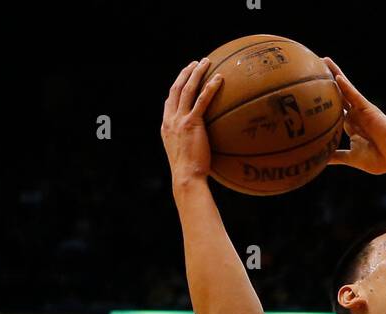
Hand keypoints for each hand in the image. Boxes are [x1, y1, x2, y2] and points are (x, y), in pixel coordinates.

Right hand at [161, 58, 223, 185]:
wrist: (186, 178)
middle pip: (176, 89)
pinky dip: (210, 87)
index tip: (184, 78)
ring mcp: (179, 120)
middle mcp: (170, 120)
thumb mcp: (183, 155)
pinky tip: (219, 78)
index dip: (177, 86)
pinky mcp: (192, 123)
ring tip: (206, 62)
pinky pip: (202, 100)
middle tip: (196, 63)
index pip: (169, 101)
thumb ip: (188, 143)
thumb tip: (201, 145)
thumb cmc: (188, 173)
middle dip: (185, 73)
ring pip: (187, 89)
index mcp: (166, 126)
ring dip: (196, 73)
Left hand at [324, 59, 385, 174]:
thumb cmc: (377, 160)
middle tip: (314, 69)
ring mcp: (361, 110)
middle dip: (328, 82)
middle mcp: (355, 115)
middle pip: (338, 95)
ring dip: (335, 74)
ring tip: (323, 60)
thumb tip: (320, 160)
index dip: (325, 102)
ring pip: (345, 89)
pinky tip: (337, 77)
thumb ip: (336, 156)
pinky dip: (346, 87)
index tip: (311, 96)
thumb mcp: (351, 158)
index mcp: (352, 126)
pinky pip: (355, 95)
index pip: (335, 111)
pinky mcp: (368, 109)